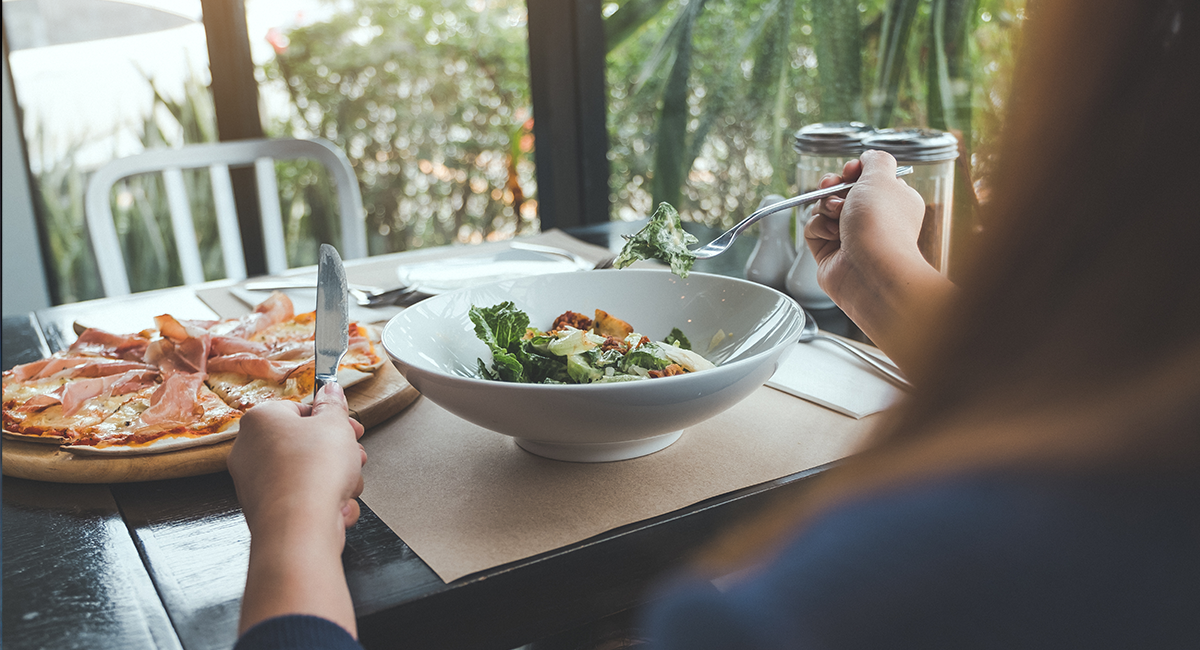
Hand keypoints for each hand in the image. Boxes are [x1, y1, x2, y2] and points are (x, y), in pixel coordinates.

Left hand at [228, 383, 365, 636]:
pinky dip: (323, 504)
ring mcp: (255, 484)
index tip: (351, 427)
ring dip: (335, 480)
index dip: (331, 419)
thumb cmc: (313, 470)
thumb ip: (334, 404)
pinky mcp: (266, 512)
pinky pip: (303, 500)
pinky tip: (337, 509)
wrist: (300, 527)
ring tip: (348, 485)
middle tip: (356, 456)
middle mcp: (249, 450)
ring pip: (307, 474)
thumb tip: (330, 389)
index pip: (299, 409)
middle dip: (337, 453)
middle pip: (304, 444)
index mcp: (260, 419)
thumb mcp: (335, 425)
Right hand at [802, 150, 953, 372]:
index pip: (867, 179)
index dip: (854, 170)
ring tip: (837, 216)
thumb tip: (868, 156)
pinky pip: (812, 229)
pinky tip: (831, 235)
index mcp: (892, 201)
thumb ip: (876, 160)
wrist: (871, 269)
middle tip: (833, 187)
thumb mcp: (883, 177)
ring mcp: (849, 237)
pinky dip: (818, 227)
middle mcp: (871, 219)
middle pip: (840, 191)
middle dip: (833, 187)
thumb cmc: (881, 224)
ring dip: (825, 206)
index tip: (851, 170)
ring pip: (823, 209)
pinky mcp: (828, 252)